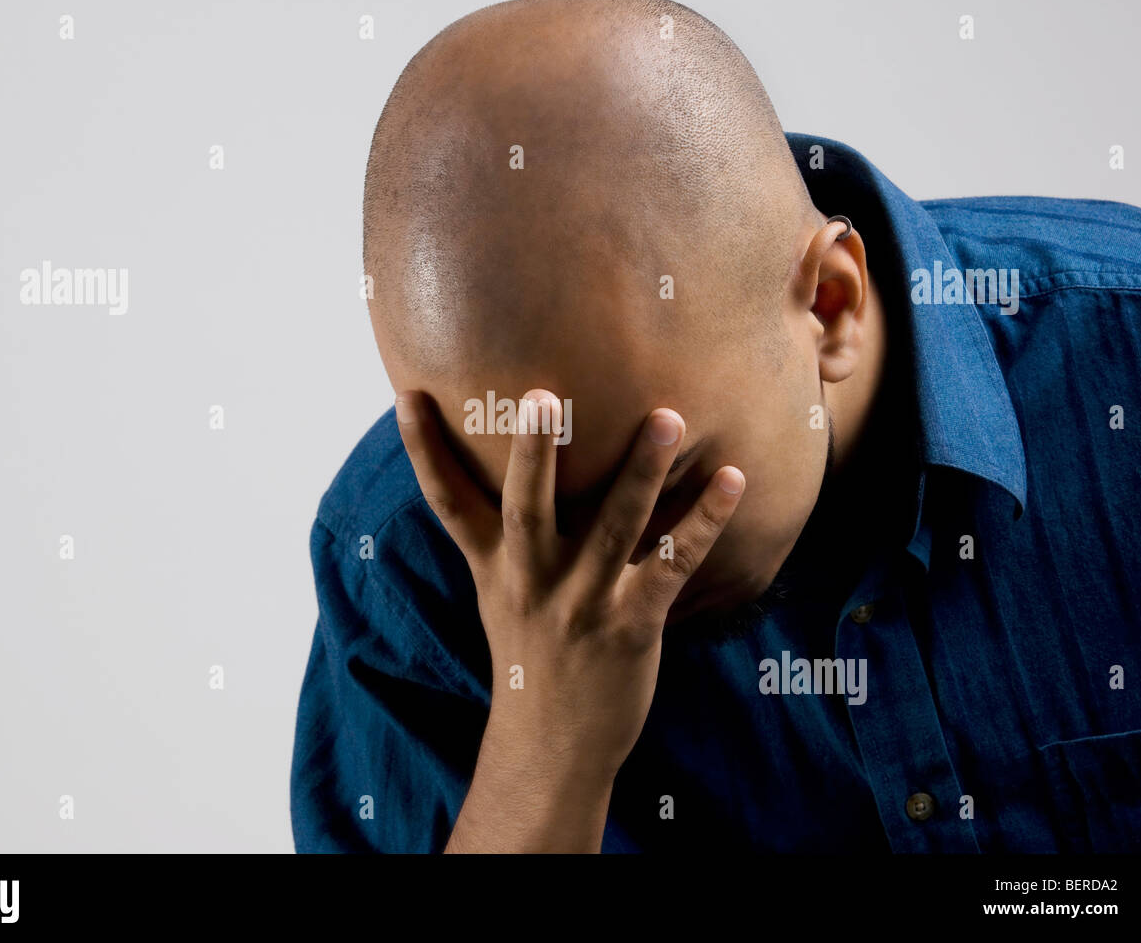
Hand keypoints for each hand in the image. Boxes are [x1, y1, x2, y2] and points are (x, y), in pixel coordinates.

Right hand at [394, 388, 745, 850]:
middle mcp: (531, 581)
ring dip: (641, 471)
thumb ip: (505, 535)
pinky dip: (703, 522)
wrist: (553, 745)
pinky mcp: (632, 627)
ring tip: (667, 419)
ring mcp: (581, 604)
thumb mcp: (502, 594)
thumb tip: (518, 469)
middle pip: (526, 508)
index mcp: (495, 567)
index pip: (447, 502)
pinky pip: (671, 566)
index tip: (407, 395)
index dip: (423, 450)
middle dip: (532, 453)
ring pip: (613, 528)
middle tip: (541, 396)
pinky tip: (733, 481)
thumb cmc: (533, 654)